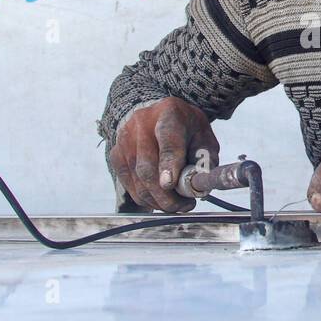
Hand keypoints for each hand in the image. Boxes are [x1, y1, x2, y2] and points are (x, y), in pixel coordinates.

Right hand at [109, 97, 219, 212]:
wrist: (161, 116)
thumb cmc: (186, 130)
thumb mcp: (204, 138)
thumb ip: (204, 160)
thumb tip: (196, 186)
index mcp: (169, 114)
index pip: (167, 140)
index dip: (168, 164)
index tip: (170, 184)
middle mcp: (141, 124)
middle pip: (147, 167)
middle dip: (165, 195)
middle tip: (184, 206)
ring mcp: (124, 139)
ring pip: (137, 180)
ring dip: (157, 200)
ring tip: (176, 204)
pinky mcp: (116, 154)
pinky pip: (129, 185)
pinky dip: (146, 198)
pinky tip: (160, 199)